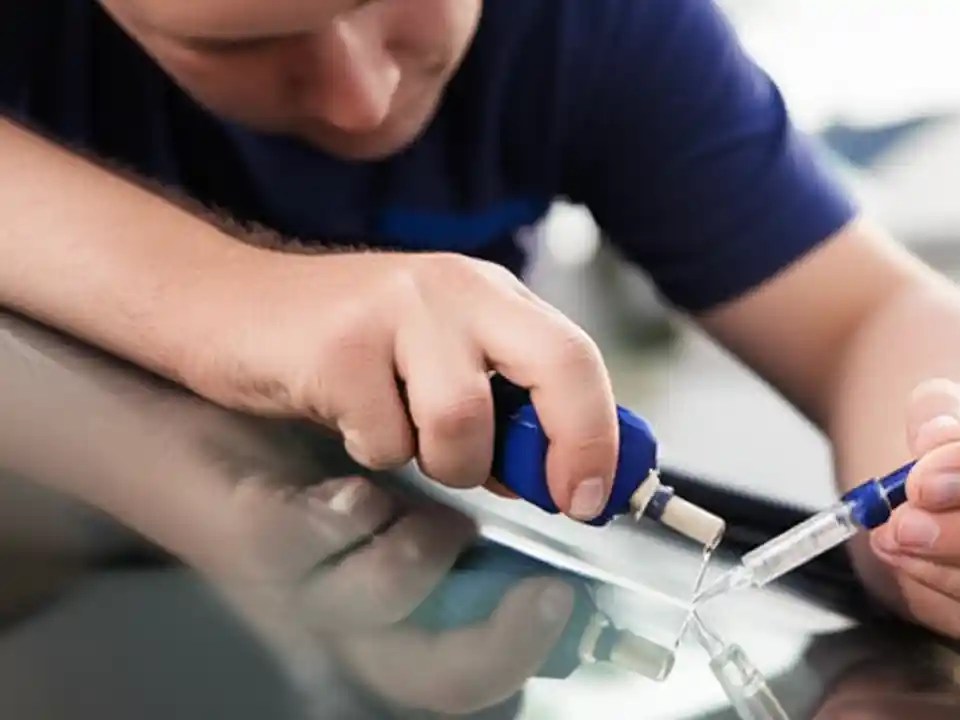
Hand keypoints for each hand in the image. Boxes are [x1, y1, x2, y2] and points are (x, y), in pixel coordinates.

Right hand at [180, 250, 617, 519]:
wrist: (224, 303)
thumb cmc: (344, 347)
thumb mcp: (437, 362)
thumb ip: (499, 410)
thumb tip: (559, 479)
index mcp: (489, 294)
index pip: (577, 354)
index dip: (600, 432)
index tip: (594, 494)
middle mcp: (455, 288)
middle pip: (558, 363)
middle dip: (568, 444)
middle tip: (555, 498)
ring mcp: (396, 308)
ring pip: (464, 421)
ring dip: (444, 462)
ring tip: (405, 440)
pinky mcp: (337, 345)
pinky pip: (384, 440)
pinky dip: (372, 453)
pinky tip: (346, 419)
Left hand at [215, 474, 576, 714]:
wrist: (173, 432)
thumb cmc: (293, 460)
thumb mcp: (391, 497)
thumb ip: (459, 521)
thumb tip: (554, 509)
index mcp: (380, 615)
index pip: (461, 676)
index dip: (520, 654)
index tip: (561, 597)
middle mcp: (339, 620)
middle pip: (431, 677)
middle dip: (502, 644)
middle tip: (542, 589)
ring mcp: (291, 587)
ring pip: (379, 602)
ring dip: (425, 543)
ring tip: (420, 491)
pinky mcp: (249, 537)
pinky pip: (306, 541)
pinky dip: (347, 509)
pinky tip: (354, 478)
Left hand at [851, 379, 959, 641]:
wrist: (946, 482)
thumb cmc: (958, 437)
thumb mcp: (945, 404)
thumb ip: (942, 410)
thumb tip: (935, 439)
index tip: (923, 480)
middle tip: (905, 525)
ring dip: (939, 568)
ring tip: (887, 535)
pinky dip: (929, 593)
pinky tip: (901, 561)